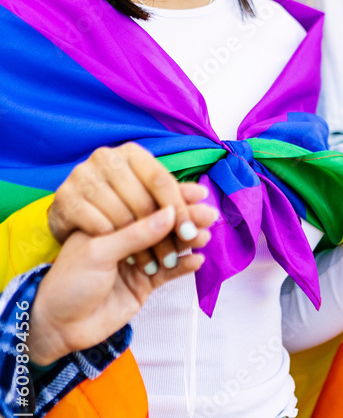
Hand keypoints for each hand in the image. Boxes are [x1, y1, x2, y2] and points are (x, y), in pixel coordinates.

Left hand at [28, 206, 211, 366]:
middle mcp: (126, 240)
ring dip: (189, 242)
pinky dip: (184, 267)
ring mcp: (138, 261)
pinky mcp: (145, 284)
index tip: (197, 192)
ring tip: (205, 237)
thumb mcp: (99, 253)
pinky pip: (170, 272)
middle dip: (186, 219)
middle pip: (163, 225)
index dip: (172, 197)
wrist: (59, 326)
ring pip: (170, 247)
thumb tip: (169, 213)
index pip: (145, 204)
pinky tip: (197, 261)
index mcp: (110, 223)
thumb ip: (136, 234)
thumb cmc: (68, 283)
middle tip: (209, 215)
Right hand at [49, 143, 216, 274]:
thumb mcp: (151, 202)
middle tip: (174, 256)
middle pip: (143, 199)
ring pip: (121, 215)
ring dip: (140, 245)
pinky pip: (96, 224)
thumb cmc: (122, 210)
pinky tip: (126, 259)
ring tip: (154, 264)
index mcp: (132, 153)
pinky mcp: (63, 198)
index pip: (161, 181)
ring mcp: (81, 176)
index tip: (193, 233)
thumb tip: (204, 196)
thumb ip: (175, 199)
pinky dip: (115, 244)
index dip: (180, 209)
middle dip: (163, 233)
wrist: (75, 228)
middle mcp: (105, 158)